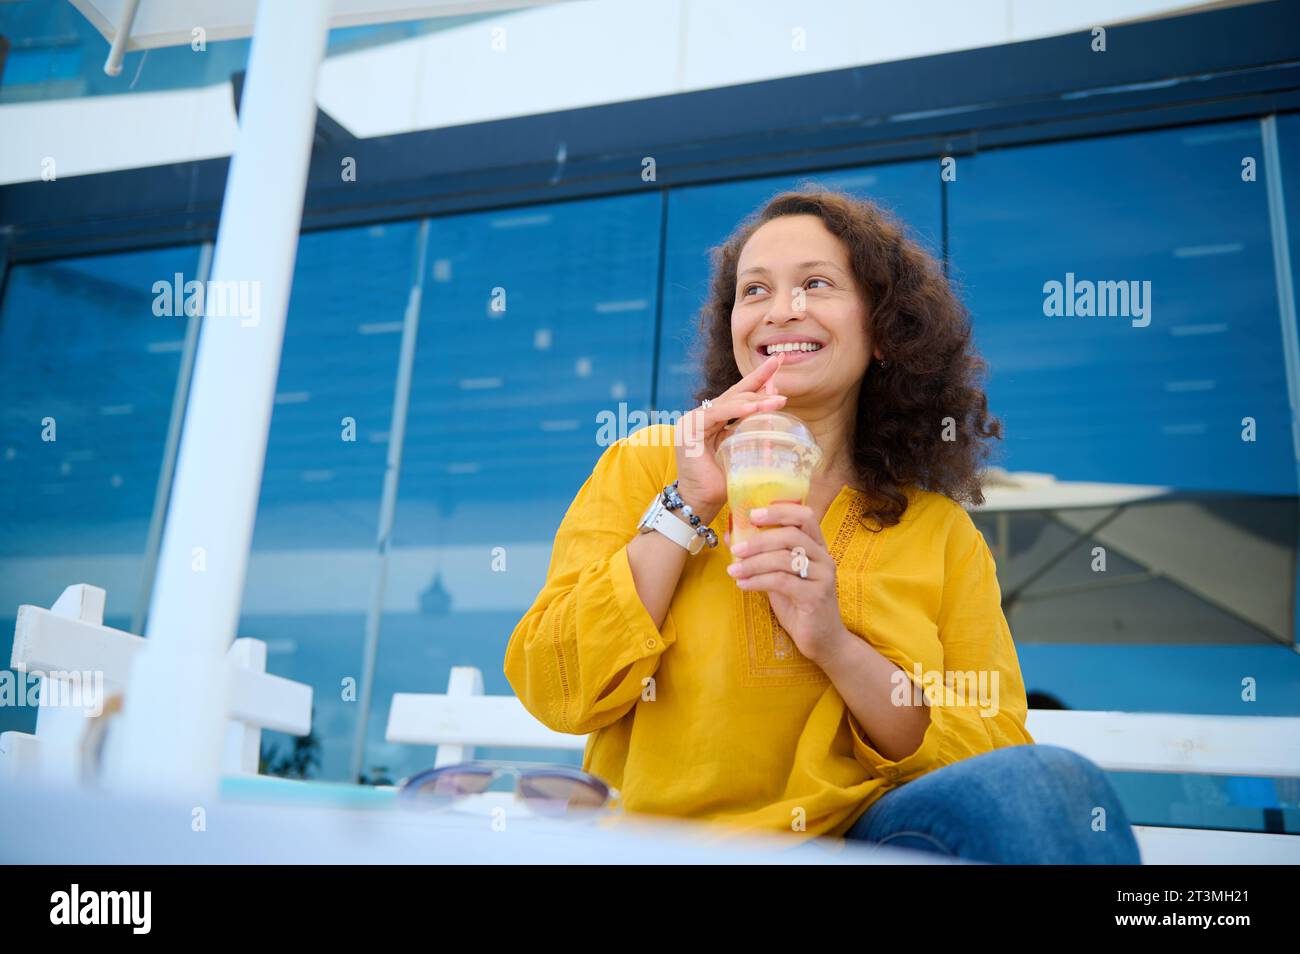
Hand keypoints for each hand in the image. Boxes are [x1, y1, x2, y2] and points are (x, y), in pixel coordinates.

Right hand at [673, 352, 786, 520]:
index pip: (739, 395)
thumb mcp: (744, 449)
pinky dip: (736, 410)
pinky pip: (716, 414)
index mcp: (713, 419)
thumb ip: (755, 427)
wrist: (702, 503)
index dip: (759, 379)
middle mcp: (701, 416)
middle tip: (779, 364)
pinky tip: (755, 407)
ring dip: (755, 399)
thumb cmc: (723, 482)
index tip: (778, 362)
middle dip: (759, 378)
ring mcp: (693, 421)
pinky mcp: (689, 430)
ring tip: (778, 399)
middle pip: (734, 393)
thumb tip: (777, 404)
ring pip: (728, 402)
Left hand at [724, 502, 849, 665]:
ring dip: (753, 563)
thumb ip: (762, 556)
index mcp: (817, 547)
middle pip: (791, 535)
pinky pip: (782, 581)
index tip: (752, 514)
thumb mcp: (779, 576)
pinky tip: (743, 584)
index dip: (779, 511)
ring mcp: (822, 577)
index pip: (805, 516)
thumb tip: (731, 535)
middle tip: (736, 549)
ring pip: (784, 559)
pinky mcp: (815, 596)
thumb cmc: (799, 605)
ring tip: (733, 570)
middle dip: (759, 540)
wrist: (823, 640)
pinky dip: (758, 581)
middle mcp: (824, 558)